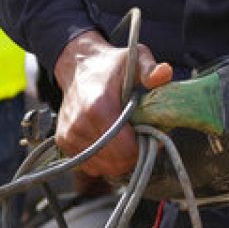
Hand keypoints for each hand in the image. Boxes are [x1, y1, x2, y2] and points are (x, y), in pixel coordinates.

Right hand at [51, 30, 172, 178]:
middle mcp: (79, 125)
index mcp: (97, 107)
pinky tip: (112, 142)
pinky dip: (105, 160)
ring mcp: (69, 136)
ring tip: (126, 138)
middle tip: (141, 137)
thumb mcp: (134, 60)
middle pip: (116, 162)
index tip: (151, 134)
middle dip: (134, 154)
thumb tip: (164, 74)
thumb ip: (150, 69)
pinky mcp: (64, 143)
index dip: (143, 145)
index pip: (125, 148)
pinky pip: (91, 165)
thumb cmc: (110, 66)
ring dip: (120, 159)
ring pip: (104, 167)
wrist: (78, 66)